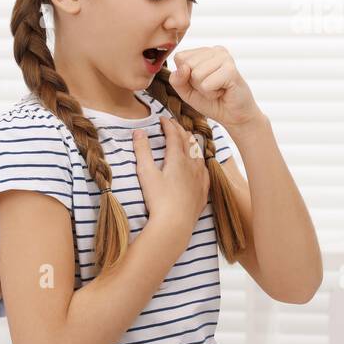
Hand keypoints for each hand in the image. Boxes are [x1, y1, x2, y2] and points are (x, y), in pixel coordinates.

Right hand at [133, 116, 209, 236]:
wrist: (175, 224)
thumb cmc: (158, 199)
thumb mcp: (145, 173)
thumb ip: (142, 150)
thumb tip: (138, 131)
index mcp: (177, 158)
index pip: (174, 135)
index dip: (168, 125)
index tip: (162, 118)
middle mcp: (192, 165)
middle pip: (188, 141)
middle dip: (180, 130)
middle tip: (172, 125)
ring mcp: (200, 178)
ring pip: (199, 154)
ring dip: (192, 143)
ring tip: (187, 138)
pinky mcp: (203, 191)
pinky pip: (205, 170)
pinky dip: (200, 161)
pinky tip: (199, 164)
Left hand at [168, 45, 261, 128]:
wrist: (233, 115)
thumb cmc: (210, 101)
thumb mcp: (186, 91)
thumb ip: (177, 79)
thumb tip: (183, 67)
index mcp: (204, 52)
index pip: (179, 57)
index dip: (185, 76)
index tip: (200, 82)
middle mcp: (215, 50)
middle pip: (186, 65)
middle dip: (195, 83)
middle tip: (211, 87)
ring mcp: (225, 58)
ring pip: (196, 75)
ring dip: (204, 90)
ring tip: (217, 89)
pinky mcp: (230, 70)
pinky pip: (206, 85)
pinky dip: (211, 94)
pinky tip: (223, 91)